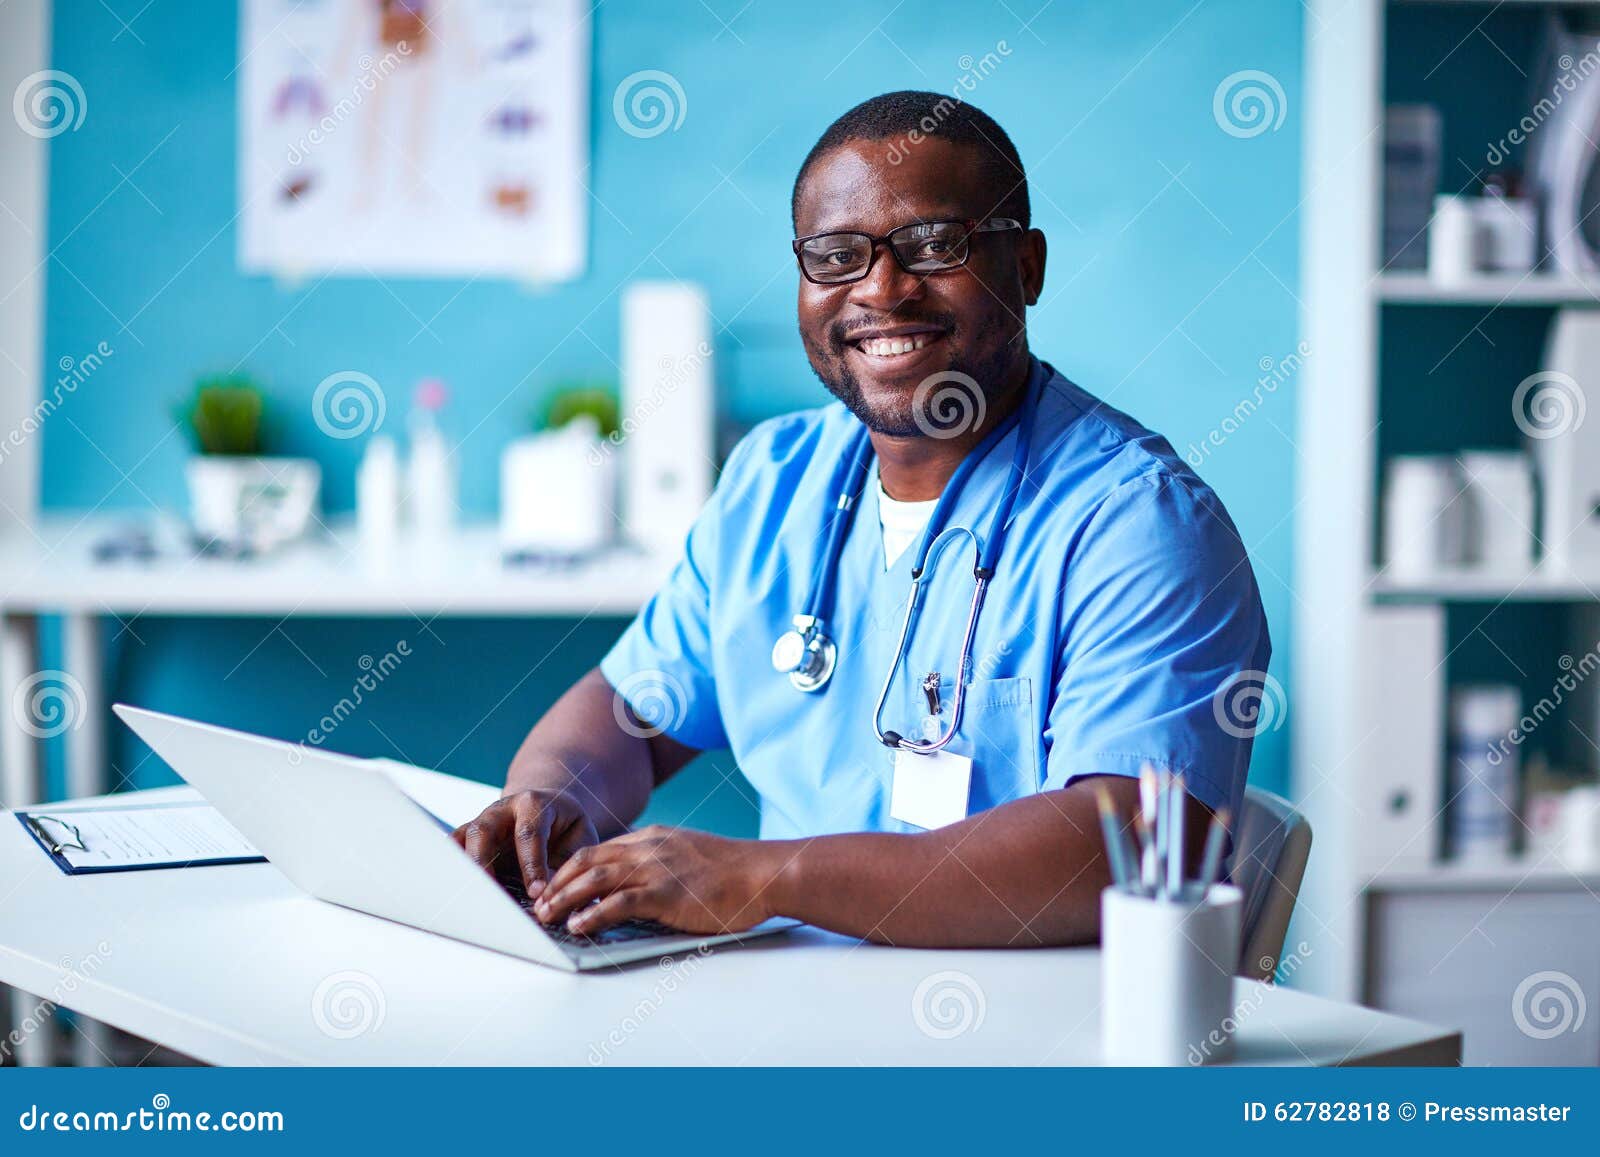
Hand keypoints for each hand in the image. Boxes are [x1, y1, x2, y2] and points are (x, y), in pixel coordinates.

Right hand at [451, 789, 598, 900]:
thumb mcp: (578, 840)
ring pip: (462, 840)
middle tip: (492, 896)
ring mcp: (482, 822)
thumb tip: (554, 899)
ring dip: (465, 870)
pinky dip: (452, 868)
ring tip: (471, 899)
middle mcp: (502, 810)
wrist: (550, 809)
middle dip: (485, 863)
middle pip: (483, 831)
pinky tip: (456, 892)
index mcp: (534, 804)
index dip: (531, 864)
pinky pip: (453, 849)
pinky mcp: (469, 837)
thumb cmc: (566, 828)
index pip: (528, 833)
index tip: (537, 892)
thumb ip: (567, 865)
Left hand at [534, 825, 787, 935]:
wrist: (763, 873)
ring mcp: (657, 869)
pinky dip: (593, 914)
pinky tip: (579, 925)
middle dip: (558, 882)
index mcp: (654, 839)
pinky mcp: (666, 893)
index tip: (554, 886)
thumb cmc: (733, 872)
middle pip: (588, 860)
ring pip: (596, 878)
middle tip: (539, 903)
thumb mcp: (689, 857)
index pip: (600, 850)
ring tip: (547, 916)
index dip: (571, 868)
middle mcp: (649, 849)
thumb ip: (661, 866)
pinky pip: (620, 902)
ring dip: (565, 898)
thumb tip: (637, 889)